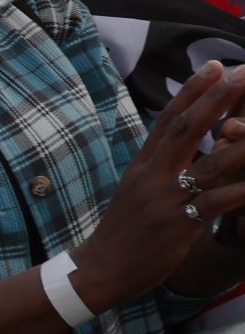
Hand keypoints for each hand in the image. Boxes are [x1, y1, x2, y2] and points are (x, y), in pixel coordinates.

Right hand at [74, 61, 244, 306]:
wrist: (101, 269)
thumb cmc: (125, 229)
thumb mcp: (138, 189)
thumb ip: (161, 164)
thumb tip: (183, 141)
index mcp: (143, 164)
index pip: (169, 118)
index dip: (193, 90)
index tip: (216, 64)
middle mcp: (153, 175)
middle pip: (188, 129)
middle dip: (218, 99)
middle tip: (244, 73)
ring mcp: (166, 200)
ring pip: (212, 164)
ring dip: (244, 142)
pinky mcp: (179, 226)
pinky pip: (218, 203)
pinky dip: (241, 191)